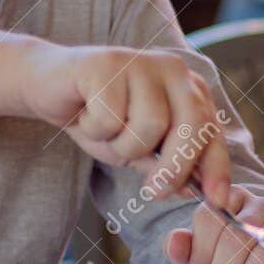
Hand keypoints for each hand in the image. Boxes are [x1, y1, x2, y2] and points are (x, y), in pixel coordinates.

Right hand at [20, 42, 231, 202]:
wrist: (46, 86)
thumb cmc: (96, 116)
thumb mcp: (136, 147)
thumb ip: (165, 163)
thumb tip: (196, 190)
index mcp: (186, 86)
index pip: (211, 130)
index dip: (217, 168)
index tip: (217, 201)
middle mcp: (171, 69)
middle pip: (190, 126)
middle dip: (173, 168)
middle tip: (152, 192)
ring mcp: (141, 62)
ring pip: (148, 126)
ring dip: (122, 146)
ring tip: (104, 133)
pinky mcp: (108, 63)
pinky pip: (111, 118)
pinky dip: (94, 129)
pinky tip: (84, 114)